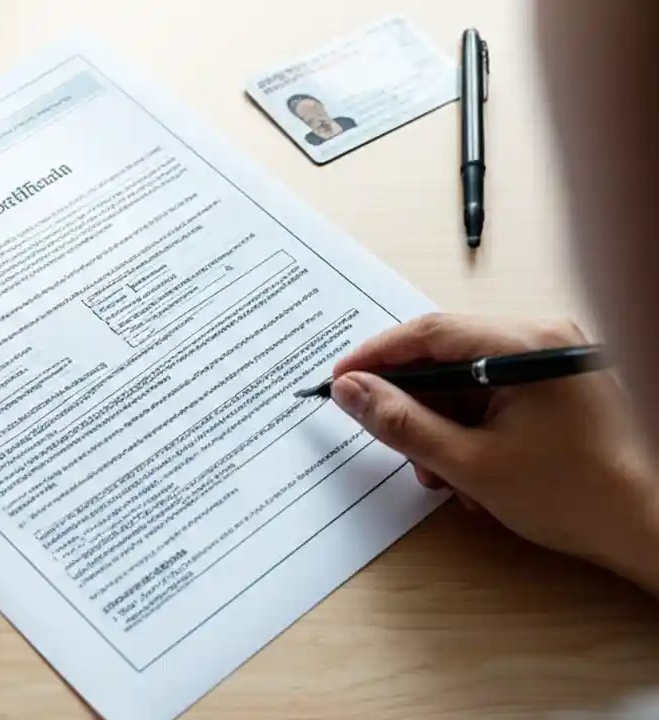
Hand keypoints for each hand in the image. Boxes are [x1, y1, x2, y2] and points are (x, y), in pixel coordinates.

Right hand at [331, 314, 658, 592]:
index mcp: (527, 345)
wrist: (647, 529)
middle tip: (394, 445)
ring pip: (469, 382)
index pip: (430, 332)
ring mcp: (556, 362)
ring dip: (443, 428)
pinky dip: (473, 430)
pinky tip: (472, 473)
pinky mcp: (561, 386)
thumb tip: (350, 391)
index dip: (376, 356)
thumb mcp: (469, 464)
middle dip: (415, 407)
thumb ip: (401, 422)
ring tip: (444, 477)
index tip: (340, 379)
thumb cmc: (575, 496)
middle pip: (449, 357)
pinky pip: (496, 395)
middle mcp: (545, 340)